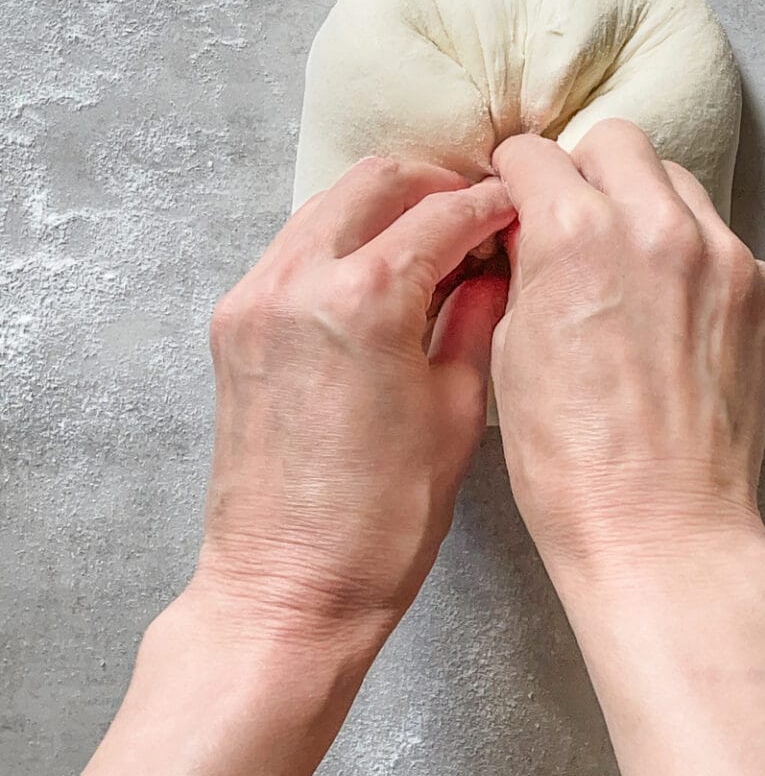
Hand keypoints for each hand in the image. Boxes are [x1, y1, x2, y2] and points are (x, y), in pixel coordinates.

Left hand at [192, 156, 513, 647]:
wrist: (286, 594)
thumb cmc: (381, 522)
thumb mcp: (458, 412)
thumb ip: (478, 318)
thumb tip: (493, 268)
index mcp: (363, 300)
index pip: (442, 213)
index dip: (491, 204)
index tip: (519, 207)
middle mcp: (298, 281)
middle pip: (376, 181)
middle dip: (435, 185)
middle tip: (477, 214)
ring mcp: (255, 298)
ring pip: (329, 204)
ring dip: (386, 208)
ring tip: (435, 244)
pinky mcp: (234, 323)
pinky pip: (297, 247)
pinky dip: (344, 241)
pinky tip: (384, 276)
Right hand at [489, 125, 764, 775]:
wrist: (664, 532)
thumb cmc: (570, 461)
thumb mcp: (509, 349)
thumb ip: (526, 266)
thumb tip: (531, 229)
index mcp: (576, 233)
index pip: (535, 152)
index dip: (516, 180)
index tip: (518, 201)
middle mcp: (654, 225)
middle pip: (616, 141)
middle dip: (585, 173)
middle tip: (574, 225)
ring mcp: (721, 254)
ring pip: (675, 180)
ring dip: (643, 206)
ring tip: (629, 269)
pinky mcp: (762, 288)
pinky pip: (720, 237)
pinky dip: (692, 257)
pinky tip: (673, 313)